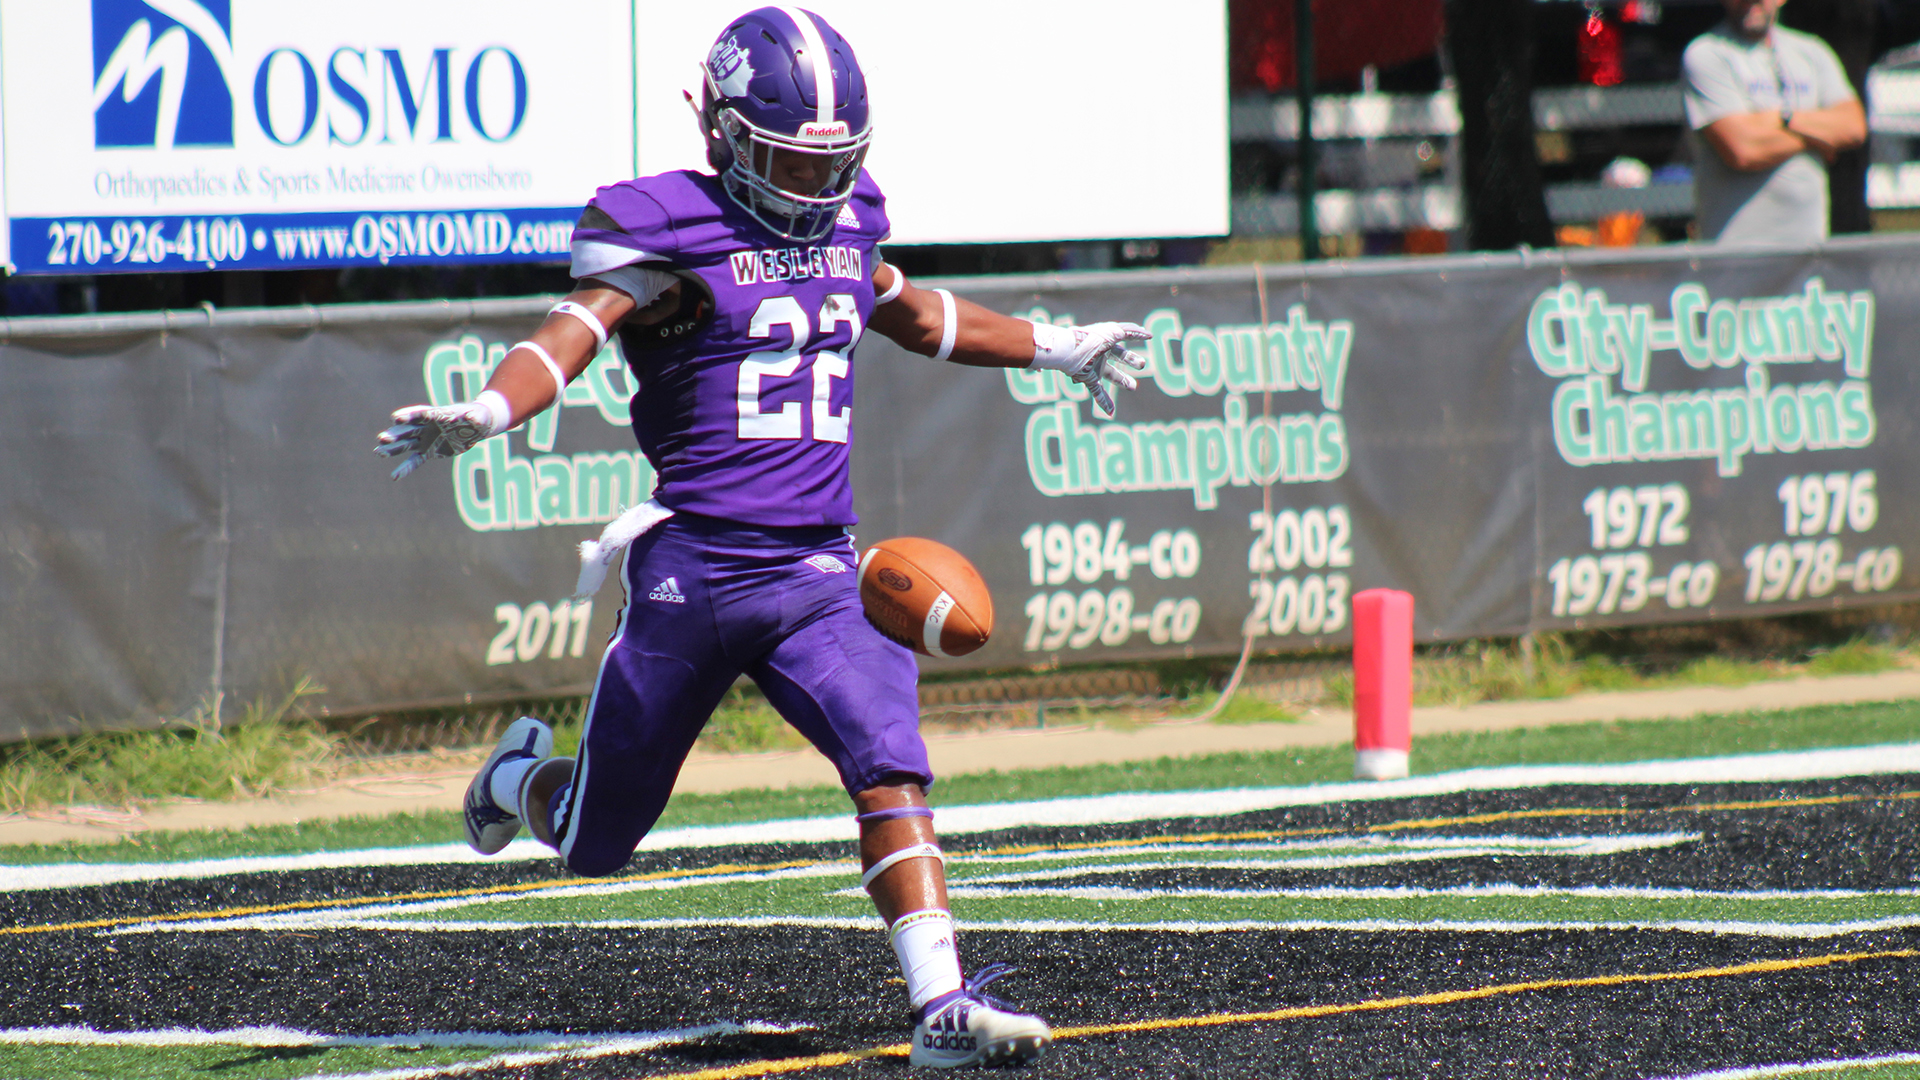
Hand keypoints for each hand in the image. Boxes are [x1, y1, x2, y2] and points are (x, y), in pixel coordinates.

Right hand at [375, 398, 503, 479]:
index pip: (420, 414)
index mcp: (436, 414)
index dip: (409, 416)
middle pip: (408, 430)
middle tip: (382, 438)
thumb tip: (475, 418)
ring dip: (393, 449)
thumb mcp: (478, 417)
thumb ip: (475, 417)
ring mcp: (425, 439)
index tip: (396, 418)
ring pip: (406, 445)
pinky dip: (405, 468)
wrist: (474, 427)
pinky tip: (394, 477)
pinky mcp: (428, 452)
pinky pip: (415, 461)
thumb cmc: (476, 418)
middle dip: (396, 434)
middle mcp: (426, 426)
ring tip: (379, 452)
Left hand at [1031, 321, 1149, 417]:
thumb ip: (1130, 331)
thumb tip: (1148, 333)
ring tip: (1133, 387)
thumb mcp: (1113, 332)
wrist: (1070, 350)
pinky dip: (1104, 402)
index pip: (1124, 336)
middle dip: (1131, 360)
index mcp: (1106, 339)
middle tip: (1142, 365)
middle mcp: (1101, 352)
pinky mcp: (1087, 378)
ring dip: (1122, 381)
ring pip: (1111, 374)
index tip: (1149, 337)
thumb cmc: (1090, 338)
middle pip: (1119, 356)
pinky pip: (1097, 391)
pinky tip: (1110, 412)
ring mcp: (1094, 366)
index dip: (1136, 336)